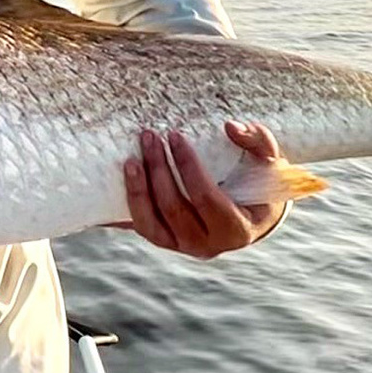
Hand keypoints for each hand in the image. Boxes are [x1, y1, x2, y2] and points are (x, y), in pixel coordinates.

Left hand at [113, 120, 284, 258]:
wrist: (252, 213)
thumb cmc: (261, 182)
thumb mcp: (270, 163)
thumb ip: (257, 142)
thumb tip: (230, 126)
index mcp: (236, 229)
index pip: (206, 197)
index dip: (188, 167)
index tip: (175, 135)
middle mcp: (207, 245)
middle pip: (174, 209)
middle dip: (158, 171)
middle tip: (149, 136)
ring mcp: (182, 246)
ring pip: (150, 225)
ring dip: (137, 192)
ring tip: (129, 161)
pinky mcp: (165, 240)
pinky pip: (138, 228)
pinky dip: (117, 215)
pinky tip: (101, 196)